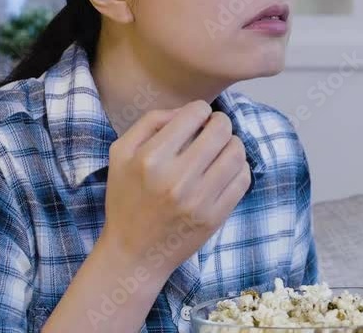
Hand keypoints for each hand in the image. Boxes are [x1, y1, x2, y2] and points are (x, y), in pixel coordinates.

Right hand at [100, 100, 250, 277]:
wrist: (133, 252)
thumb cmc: (126, 198)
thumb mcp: (121, 153)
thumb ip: (150, 122)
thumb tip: (185, 111)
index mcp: (151, 158)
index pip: (195, 114)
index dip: (200, 110)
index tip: (197, 119)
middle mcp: (177, 178)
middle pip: (221, 130)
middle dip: (220, 123)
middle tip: (214, 129)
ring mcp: (199, 200)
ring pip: (237, 153)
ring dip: (233, 143)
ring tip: (222, 148)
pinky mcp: (215, 217)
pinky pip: (242, 179)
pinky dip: (239, 167)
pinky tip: (225, 169)